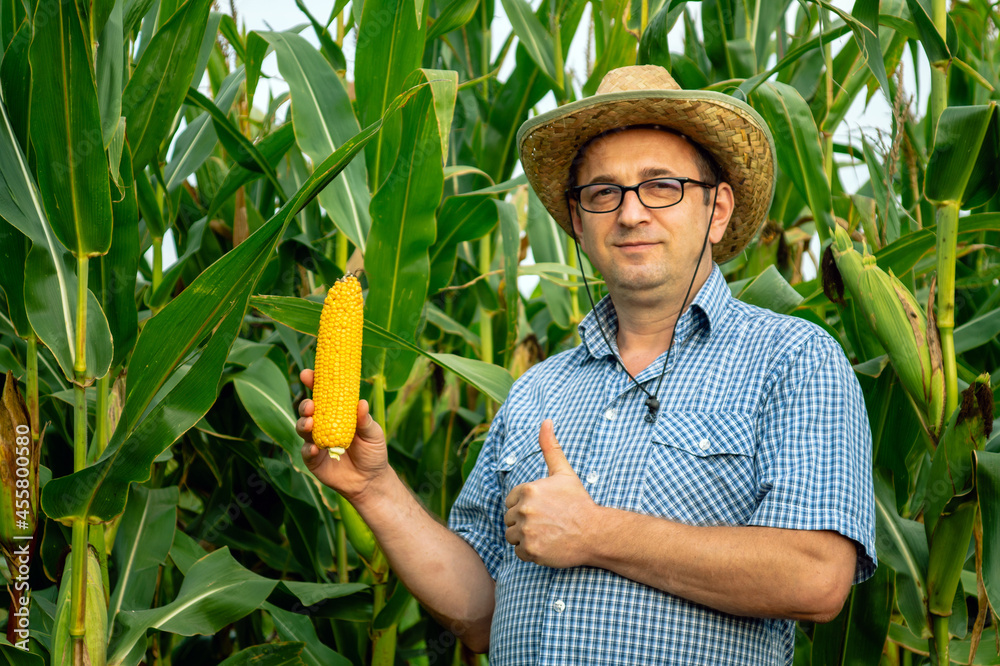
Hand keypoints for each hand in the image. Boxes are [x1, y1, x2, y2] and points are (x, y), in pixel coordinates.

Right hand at [297, 369, 390, 503]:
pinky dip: (308, 449)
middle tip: (310, 404)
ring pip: (303, 428)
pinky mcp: (313, 460)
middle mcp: (323, 425)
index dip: (314, 383)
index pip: (323, 395)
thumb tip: (361, 403)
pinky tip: (315, 448)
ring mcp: (315, 441)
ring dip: (303, 423)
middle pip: (308, 410)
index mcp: (337, 413)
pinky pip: (306, 452)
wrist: (371, 480)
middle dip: (306, 404)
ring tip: (310, 422)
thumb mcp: (374, 434)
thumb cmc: (373, 452)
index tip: (308, 374)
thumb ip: (366, 421)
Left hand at [503, 419, 598, 567]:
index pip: (511, 502)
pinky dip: (531, 552)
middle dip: (525, 522)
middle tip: (548, 523)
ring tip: (547, 533)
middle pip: (509, 519)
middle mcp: (524, 509)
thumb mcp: (564, 473)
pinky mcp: (531, 550)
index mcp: (528, 490)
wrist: (596, 532)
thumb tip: (546, 421)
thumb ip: (550, 447)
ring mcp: (527, 531)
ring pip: (512, 536)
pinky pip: (519, 552)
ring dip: (526, 537)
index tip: (545, 509)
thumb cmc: (579, 502)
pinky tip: (548, 545)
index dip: (526, 507)